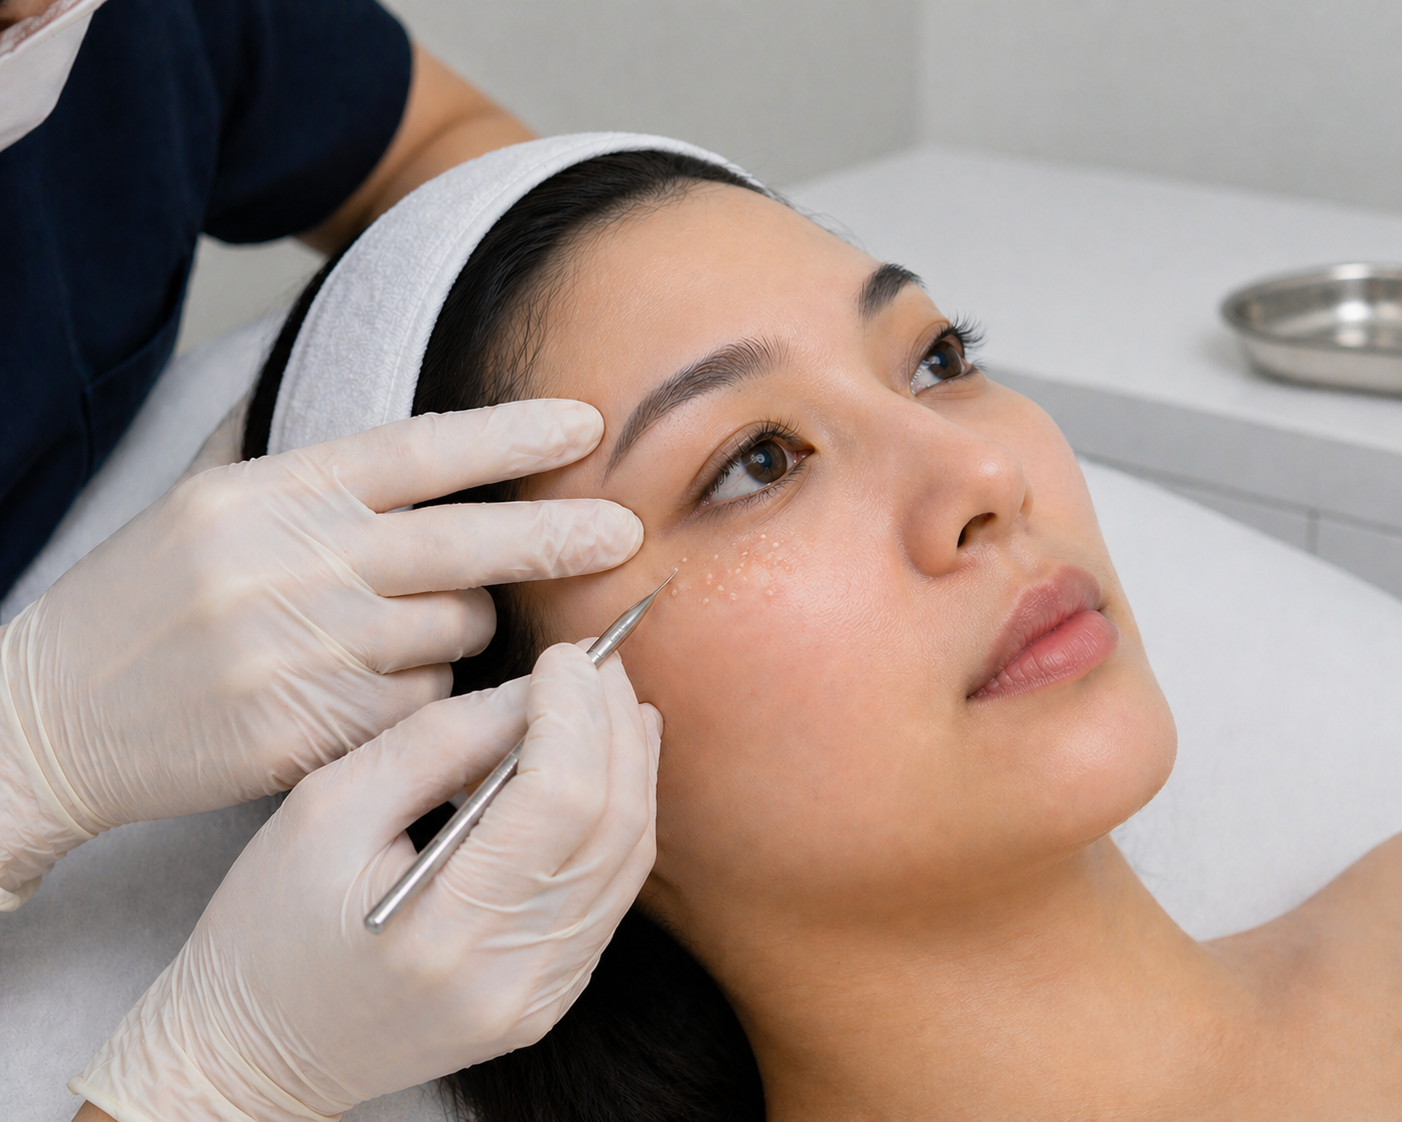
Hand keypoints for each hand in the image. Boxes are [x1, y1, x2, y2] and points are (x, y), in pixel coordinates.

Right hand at [0, 401, 640, 903]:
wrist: (51, 714)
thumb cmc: (141, 602)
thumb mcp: (200, 502)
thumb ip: (287, 456)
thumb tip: (346, 387)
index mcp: (274, 494)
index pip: (417, 450)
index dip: (510, 434)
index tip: (584, 425)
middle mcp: (292, 564)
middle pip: (463, 544)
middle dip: (556, 536)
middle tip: (625, 531)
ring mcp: (299, 652)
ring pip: (452, 637)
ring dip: (463, 635)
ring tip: (410, 633)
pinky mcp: (303, 732)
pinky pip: (419, 709)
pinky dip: (422, 701)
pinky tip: (372, 696)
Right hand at [70, 644, 660, 1120]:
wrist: (256, 1052)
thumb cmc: (268, 926)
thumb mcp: (329, 809)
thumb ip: (436, 742)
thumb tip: (530, 689)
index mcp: (442, 931)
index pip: (560, 800)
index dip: (575, 712)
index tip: (566, 653)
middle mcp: (509, 976)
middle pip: (612, 826)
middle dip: (612, 727)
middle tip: (598, 661)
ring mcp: (538, 997)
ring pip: (627, 861)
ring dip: (632, 768)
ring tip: (610, 701)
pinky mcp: (548, 999)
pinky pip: (611, 895)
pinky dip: (620, 821)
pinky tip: (608, 769)